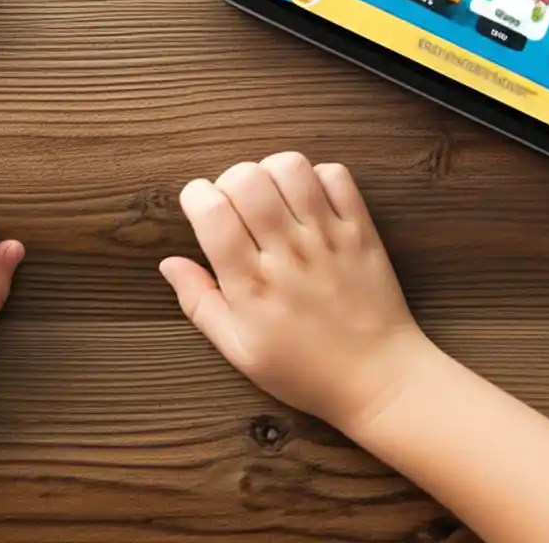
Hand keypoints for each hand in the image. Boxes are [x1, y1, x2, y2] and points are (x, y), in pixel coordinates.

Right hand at [161, 152, 433, 429]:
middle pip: (246, 180)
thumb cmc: (304, 370)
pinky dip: (316, 177)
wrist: (379, 380)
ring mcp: (327, 239)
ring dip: (270, 172)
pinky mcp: (360, 231)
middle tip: (234, 204)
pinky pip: (336, 176)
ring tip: (270, 197)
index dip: (196, 197)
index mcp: (251, 286)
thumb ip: (199, 303)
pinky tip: (306, 202)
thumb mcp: (238, 350)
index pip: (212, 214)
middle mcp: (288, 254)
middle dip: (228, 180)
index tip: (198, 207)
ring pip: (290, 168)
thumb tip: (169, 263)